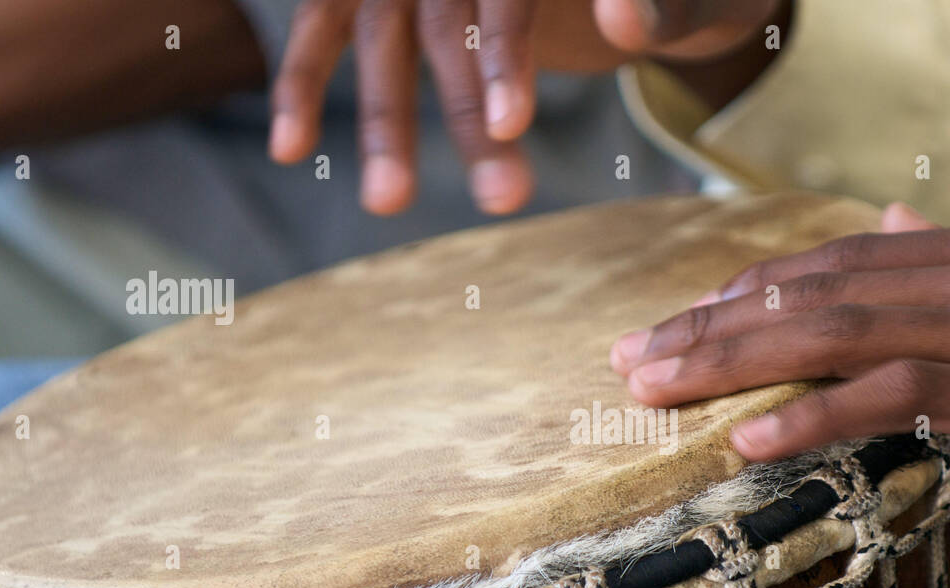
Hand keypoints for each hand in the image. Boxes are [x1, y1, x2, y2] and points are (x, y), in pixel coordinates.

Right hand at [267, 0, 782, 215]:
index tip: (511, 125)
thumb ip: (658, 0)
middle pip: (447, 19)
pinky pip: (329, 29)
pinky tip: (292, 150)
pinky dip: (306, 83)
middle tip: (502, 200)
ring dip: (388, 124)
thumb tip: (622, 18)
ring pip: (386, 35)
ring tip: (389, 206)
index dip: (504, 52)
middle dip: (464, 113)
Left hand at [612, 204, 949, 467]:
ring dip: (733, 362)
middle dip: (709, 326)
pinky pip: (898, 396)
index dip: (746, 292)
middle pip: (811, 292)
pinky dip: (816, 412)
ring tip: (653, 389)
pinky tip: (748, 433)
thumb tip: (895, 227)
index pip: (832, 261)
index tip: (679, 320)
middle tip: (630, 356)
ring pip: (835, 332)